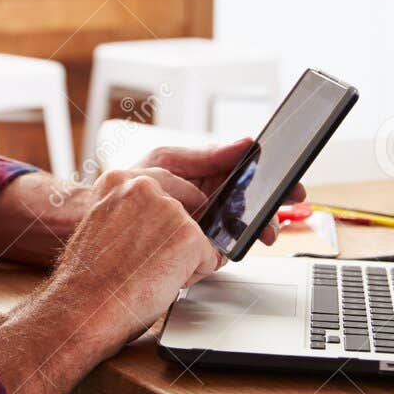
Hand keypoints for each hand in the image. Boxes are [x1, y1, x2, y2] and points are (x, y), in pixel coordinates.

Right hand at [47, 169, 222, 349]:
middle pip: (187, 208)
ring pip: (198, 234)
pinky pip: (210, 257)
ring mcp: (167, 208)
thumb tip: (158, 224)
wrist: (85, 308)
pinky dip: (193, 275)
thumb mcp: (104, 227)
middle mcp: (142, 185)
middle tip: (148, 264)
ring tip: (149, 274)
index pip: (166, 184)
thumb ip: (132, 214)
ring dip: (183, 258)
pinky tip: (163, 282)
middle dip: (176, 239)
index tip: (163, 234)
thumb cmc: (89, 280)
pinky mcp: (187, 234)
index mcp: (117, 180)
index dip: (170, 215)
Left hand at [136, 138, 301, 247]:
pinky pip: (224, 250)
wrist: (104, 218)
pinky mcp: (202, 250)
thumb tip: (245, 143)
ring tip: (261, 231)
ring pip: (245, 229)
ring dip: (257, 229)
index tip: (289, 182)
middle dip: (272, 207)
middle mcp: (216, 201)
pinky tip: (232, 245)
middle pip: (255, 204)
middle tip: (285, 208)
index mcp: (211, 175)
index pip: (251, 175)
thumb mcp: (168, 161)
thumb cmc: (135, 183)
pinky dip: (231, 248)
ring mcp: (211, 227)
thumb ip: (205, 155)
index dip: (273, 178)